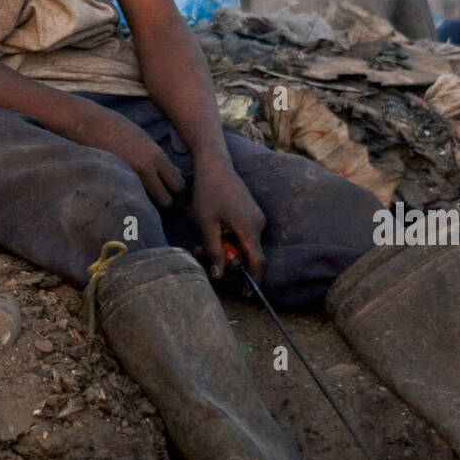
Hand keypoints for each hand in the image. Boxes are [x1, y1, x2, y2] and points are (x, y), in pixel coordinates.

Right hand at [74, 103, 184, 207]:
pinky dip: (135, 200)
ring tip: (146, 196)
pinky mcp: (115, 185)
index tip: (174, 190)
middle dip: (166, 200)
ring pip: (150, 204)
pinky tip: (131, 194)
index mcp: (156, 156)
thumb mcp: (146, 140)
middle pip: (167, 200)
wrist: (90, 125)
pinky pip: (132, 199)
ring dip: (150, 203)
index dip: (178, 190)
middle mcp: (145, 170)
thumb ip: (162, 160)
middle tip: (162, 197)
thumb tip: (178, 175)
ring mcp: (129, 179)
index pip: (178, 184)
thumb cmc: (119, 129)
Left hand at [189, 155, 265, 281]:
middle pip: (248, 254)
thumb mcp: (206, 225)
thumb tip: (219, 276)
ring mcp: (256, 216)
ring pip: (244, 243)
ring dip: (225, 247)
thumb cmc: (208, 193)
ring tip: (201, 241)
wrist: (215, 165)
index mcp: (250, 228)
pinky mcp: (251, 212)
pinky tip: (211, 229)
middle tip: (202, 254)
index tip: (245, 293)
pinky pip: (243, 232)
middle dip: (227, 260)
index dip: (252, 280)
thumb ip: (215, 252)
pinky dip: (228, 237)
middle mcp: (259, 223)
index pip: (257, 261)